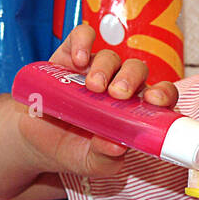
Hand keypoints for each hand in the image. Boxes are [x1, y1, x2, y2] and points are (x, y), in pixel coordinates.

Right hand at [16, 22, 180, 177]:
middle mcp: (119, 86)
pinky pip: (82, 36)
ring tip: (92, 87)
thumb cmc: (72, 150)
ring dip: (105, 68)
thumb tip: (117, 147)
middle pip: (137, 71)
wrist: (34, 141)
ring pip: (111, 57)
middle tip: (117, 94)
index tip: (155, 101)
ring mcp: (95, 70)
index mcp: (135, 110)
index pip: (161, 96)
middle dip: (131, 79)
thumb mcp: (91, 163)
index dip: (164, 94)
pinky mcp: (69, 56)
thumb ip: (106, 158)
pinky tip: (77, 60)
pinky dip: (83, 42)